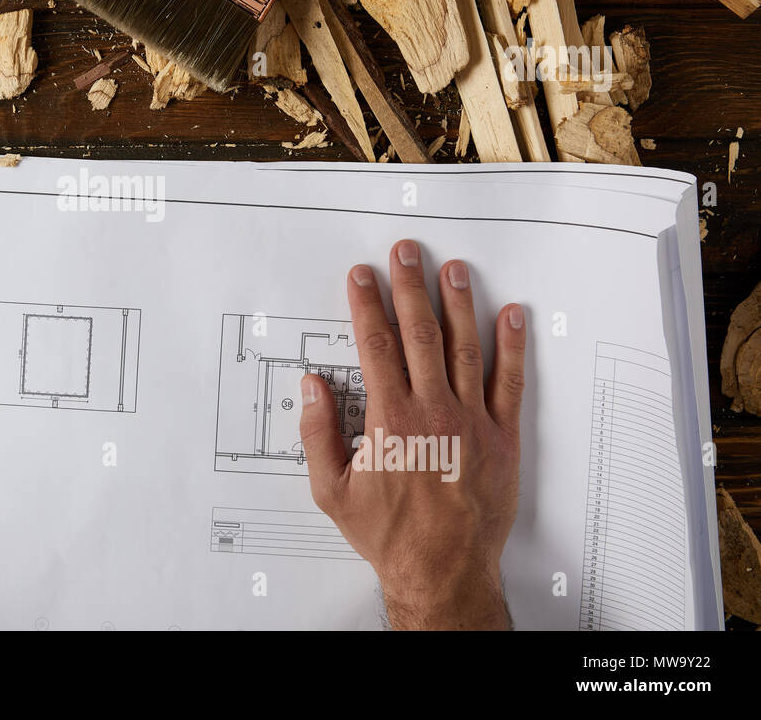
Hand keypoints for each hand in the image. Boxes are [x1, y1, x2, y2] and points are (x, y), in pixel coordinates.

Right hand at [299, 240, 524, 628]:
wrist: (442, 570)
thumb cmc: (387, 534)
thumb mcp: (331, 490)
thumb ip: (317, 433)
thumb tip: (311, 387)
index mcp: (390, 419)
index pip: (376, 346)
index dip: (367, 305)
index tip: (362, 276)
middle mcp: (433, 411)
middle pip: (421, 334)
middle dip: (410, 288)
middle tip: (406, 252)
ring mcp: (472, 421)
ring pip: (465, 348)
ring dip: (458, 303)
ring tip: (452, 268)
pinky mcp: (501, 437)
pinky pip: (509, 383)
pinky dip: (512, 347)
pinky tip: (512, 316)